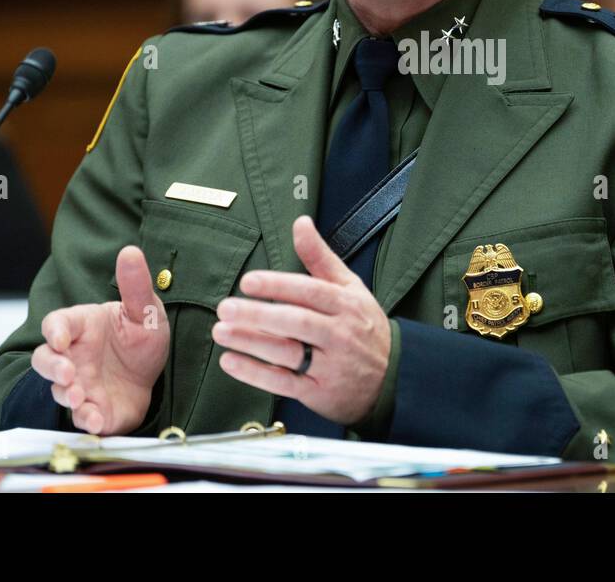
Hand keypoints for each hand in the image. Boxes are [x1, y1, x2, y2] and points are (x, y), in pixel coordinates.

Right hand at [31, 245, 169, 434]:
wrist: (152, 376)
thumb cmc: (139, 337)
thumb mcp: (145, 310)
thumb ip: (135, 285)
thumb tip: (130, 251)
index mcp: (82, 327)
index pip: (57, 323)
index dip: (54, 330)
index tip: (61, 337)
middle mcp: (73, 357)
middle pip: (44, 360)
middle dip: (52, 368)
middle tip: (69, 374)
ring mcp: (79, 385)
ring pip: (59, 391)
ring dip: (67, 395)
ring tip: (80, 397)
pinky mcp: (92, 410)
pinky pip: (81, 418)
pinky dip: (86, 420)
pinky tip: (97, 420)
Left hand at [212, 215, 390, 425]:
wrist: (393, 376)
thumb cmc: (364, 326)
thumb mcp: (350, 287)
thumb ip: (320, 257)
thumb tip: (300, 222)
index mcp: (346, 304)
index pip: (310, 292)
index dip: (278, 286)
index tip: (248, 282)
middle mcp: (339, 334)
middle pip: (296, 322)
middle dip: (259, 315)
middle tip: (226, 307)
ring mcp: (330, 365)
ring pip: (287, 353)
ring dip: (251, 343)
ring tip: (222, 332)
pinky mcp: (319, 391)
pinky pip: (284, 383)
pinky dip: (256, 374)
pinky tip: (231, 361)